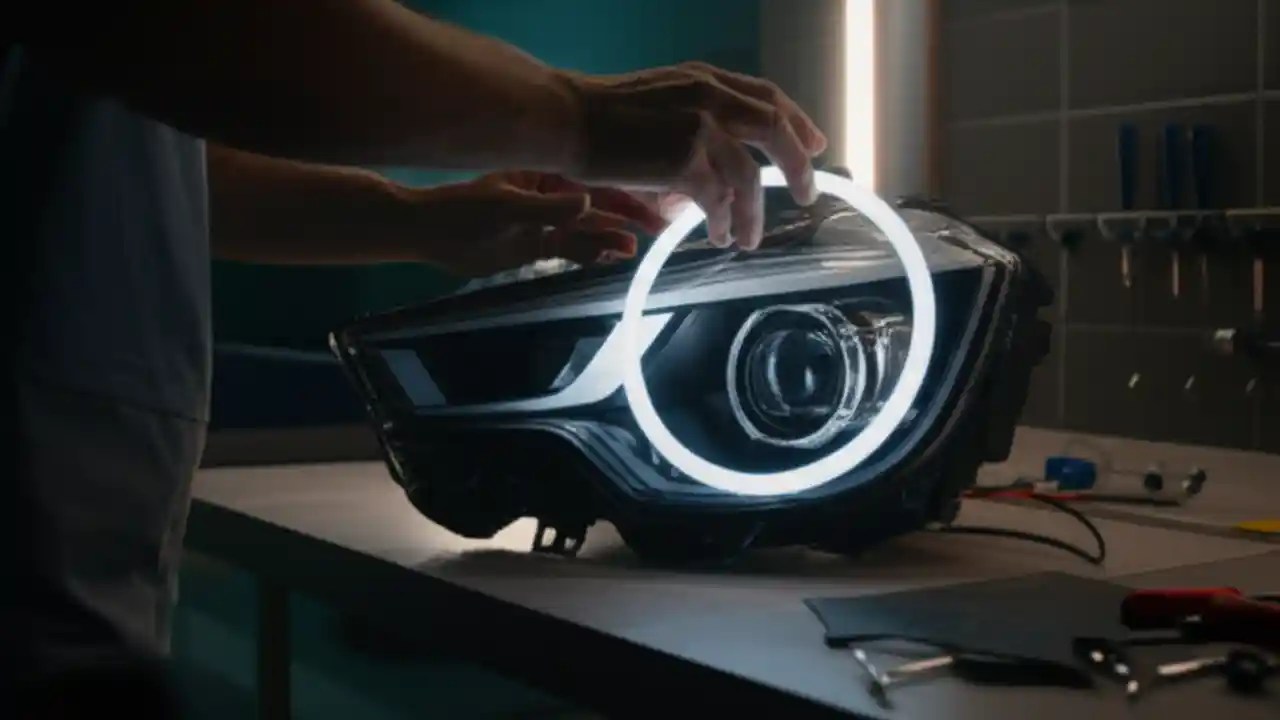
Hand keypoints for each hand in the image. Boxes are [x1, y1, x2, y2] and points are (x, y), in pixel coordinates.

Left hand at [415, 171, 666, 277]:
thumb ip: (548, 210)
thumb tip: (588, 204)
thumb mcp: (505, 208)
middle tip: (660, 226)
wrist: (427, 234)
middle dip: (627, 213)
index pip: (593, 177)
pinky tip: (612, 256)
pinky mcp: (536, 244)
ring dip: (611, 236)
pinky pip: (571, 247)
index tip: (651, 196)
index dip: (623, 189)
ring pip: (587, 227)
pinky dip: (591, 252)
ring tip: (636, 247)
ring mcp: (544, 219)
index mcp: (543, 171)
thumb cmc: (461, 212)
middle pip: (598, 202)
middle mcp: (549, 192)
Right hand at [563, 61, 827, 249]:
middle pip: (775, 130)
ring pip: (748, 176)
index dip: (797, 121)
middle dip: (799, 166)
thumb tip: (710, 177)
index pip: (766, 96)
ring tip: (749, 239)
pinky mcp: (683, 160)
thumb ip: (693, 125)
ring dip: (754, 212)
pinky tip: (722, 236)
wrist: (567, 120)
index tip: (814, 144)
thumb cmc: (601, 116)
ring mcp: (699, 127)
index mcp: (706, 80)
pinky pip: (718, 200)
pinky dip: (725, 221)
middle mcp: (710, 98)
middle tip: (808, 194)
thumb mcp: (659, 102)